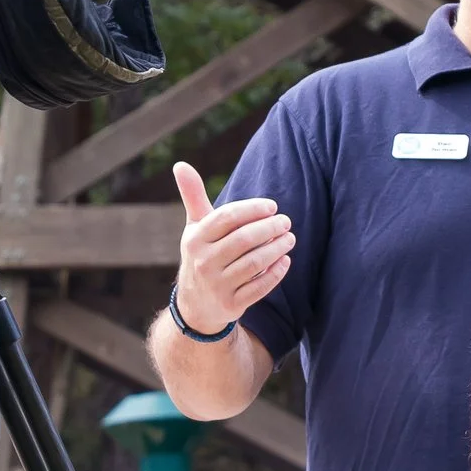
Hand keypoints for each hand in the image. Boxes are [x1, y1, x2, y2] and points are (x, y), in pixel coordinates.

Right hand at [171, 162, 292, 335]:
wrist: (195, 306)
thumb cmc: (201, 255)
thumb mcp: (194, 228)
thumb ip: (193, 196)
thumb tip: (181, 164)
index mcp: (194, 239)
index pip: (227, 217)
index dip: (253, 209)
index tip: (272, 207)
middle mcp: (203, 263)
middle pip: (243, 240)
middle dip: (269, 228)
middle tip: (286, 222)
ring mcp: (216, 286)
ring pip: (253, 264)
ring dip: (276, 249)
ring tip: (290, 239)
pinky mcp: (230, 305)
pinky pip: (258, 288)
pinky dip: (275, 274)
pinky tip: (285, 261)